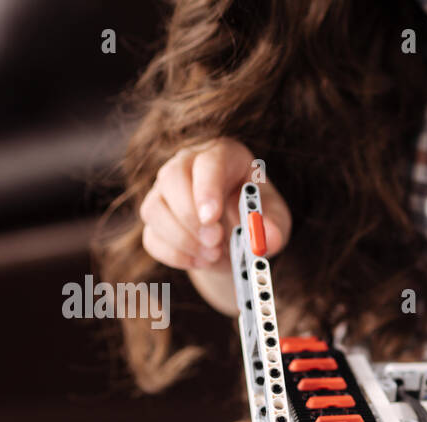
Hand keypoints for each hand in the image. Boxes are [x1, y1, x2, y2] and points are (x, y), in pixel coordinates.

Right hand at [139, 138, 291, 274]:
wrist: (237, 239)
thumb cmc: (257, 218)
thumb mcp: (275, 221)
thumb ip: (274, 227)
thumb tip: (266, 239)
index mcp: (223, 156)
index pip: (208, 161)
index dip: (207, 189)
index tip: (211, 218)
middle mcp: (188, 165)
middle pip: (171, 178)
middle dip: (191, 216)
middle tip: (215, 242)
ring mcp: (165, 191)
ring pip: (154, 209)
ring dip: (183, 240)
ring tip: (214, 255)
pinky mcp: (155, 219)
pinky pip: (151, 237)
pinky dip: (176, 255)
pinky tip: (200, 261)